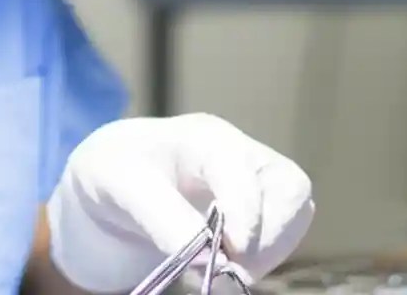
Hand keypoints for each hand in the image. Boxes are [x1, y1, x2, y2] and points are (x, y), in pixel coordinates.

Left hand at [47, 114, 313, 293]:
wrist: (110, 183)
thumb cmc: (113, 171)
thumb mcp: (121, 186)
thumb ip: (159, 216)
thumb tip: (203, 260)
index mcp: (203, 137)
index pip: (243, 168)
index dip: (245, 211)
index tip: (233, 253)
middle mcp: (239, 153)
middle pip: (289, 187)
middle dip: (266, 236)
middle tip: (229, 270)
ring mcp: (254, 179)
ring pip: (296, 210)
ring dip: (271, 248)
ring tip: (229, 268)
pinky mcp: (258, 207)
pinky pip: (286, 231)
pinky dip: (267, 255)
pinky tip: (232, 262)